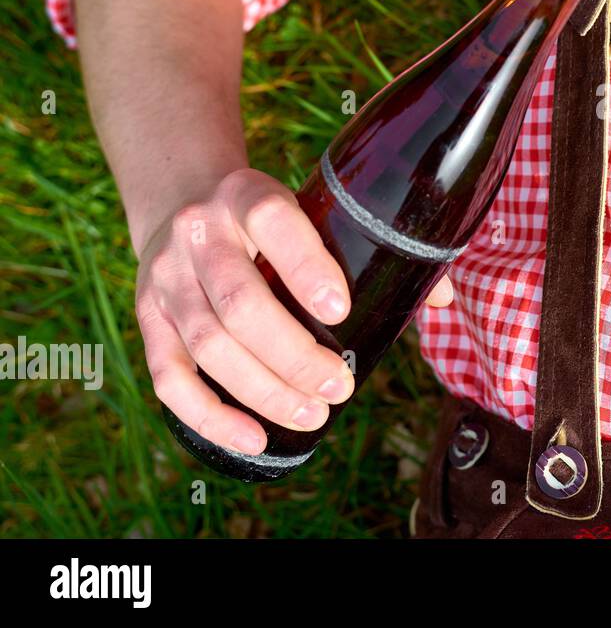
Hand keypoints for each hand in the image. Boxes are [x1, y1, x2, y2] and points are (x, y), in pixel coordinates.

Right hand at [135, 168, 355, 454]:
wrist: (183, 201)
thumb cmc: (271, 220)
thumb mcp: (311, 208)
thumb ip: (371, 245)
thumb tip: (440, 299)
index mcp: (247, 195)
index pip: (274, 223)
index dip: (306, 269)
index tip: (341, 311)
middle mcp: (199, 234)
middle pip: (240, 303)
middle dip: (294, 355)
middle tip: (339, 387)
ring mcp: (165, 278)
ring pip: (209, 345)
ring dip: (263, 390)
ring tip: (313, 414)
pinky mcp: (146, 318)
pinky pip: (169, 377)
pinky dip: (210, 415)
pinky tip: (254, 438)